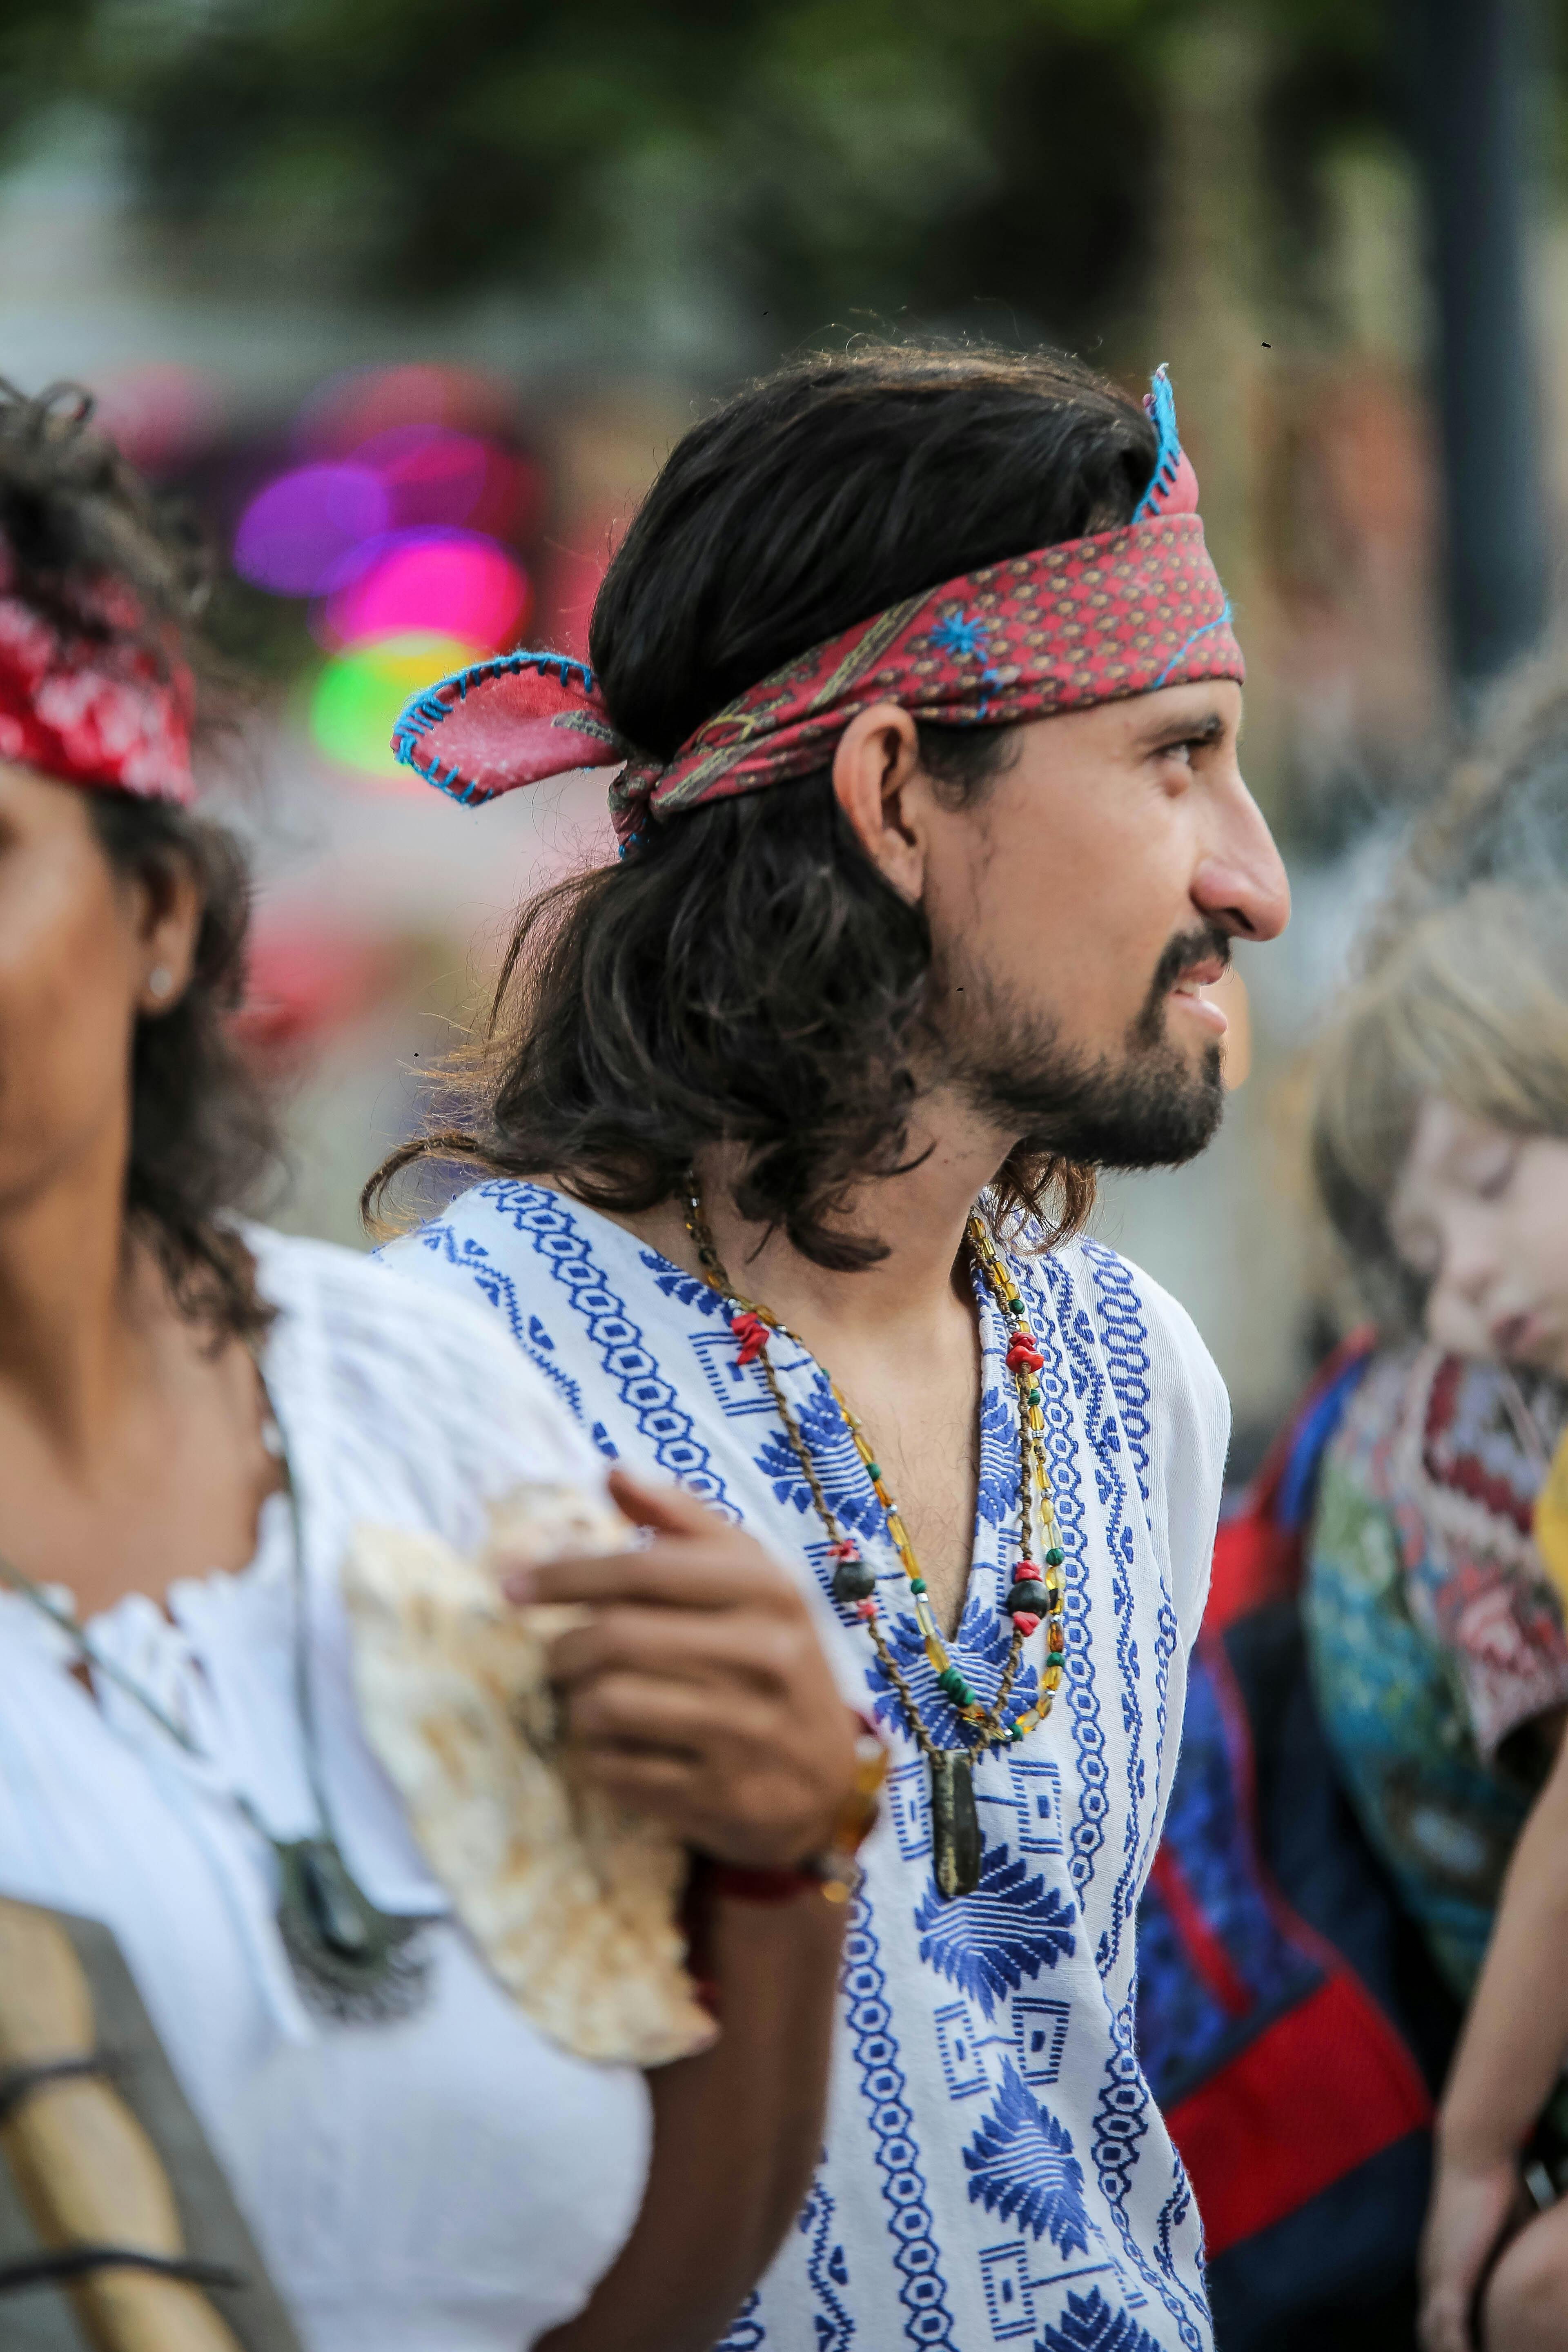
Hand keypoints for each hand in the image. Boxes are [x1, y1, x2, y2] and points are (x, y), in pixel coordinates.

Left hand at [506, 1468, 862, 1868]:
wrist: (825, 1777)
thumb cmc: (767, 1655)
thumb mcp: (748, 1578)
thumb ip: (682, 1520)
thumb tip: (612, 1472)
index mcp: (770, 1590)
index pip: (645, 1569)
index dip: (567, 1574)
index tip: (513, 1585)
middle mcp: (768, 1656)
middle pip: (618, 1637)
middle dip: (564, 1647)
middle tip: (554, 1657)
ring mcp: (749, 1732)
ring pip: (610, 1705)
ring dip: (576, 1703)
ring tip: (586, 1700)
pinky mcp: (724, 1797)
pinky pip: (618, 1772)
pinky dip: (595, 1758)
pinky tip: (612, 1748)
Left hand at [1420, 2151, 1520, 2351]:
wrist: (1476, 2158)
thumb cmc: (1497, 2190)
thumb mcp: (1509, 2236)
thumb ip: (1512, 2257)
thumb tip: (1530, 2271)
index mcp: (1443, 2268)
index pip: (1441, 2321)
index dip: (1454, 2342)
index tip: (1480, 2350)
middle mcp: (1432, 2276)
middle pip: (1431, 2335)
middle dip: (1446, 2351)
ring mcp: (1436, 2277)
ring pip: (1436, 2338)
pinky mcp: (1448, 2278)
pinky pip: (1447, 2329)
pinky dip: (1455, 2350)